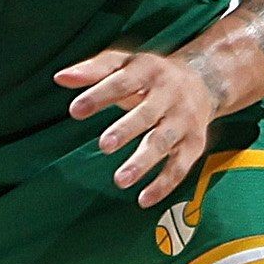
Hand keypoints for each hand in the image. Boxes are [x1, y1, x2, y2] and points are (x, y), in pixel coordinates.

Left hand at [58, 48, 220, 204]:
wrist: (204, 81)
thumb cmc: (150, 76)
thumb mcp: (125, 64)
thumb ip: (93, 70)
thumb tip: (59, 78)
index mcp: (149, 71)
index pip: (123, 81)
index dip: (99, 95)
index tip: (75, 110)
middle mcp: (170, 95)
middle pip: (147, 114)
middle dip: (126, 129)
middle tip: (104, 145)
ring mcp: (184, 120)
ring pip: (164, 142)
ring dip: (143, 162)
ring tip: (120, 180)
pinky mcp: (194, 143)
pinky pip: (180, 166)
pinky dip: (164, 185)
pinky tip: (143, 200)